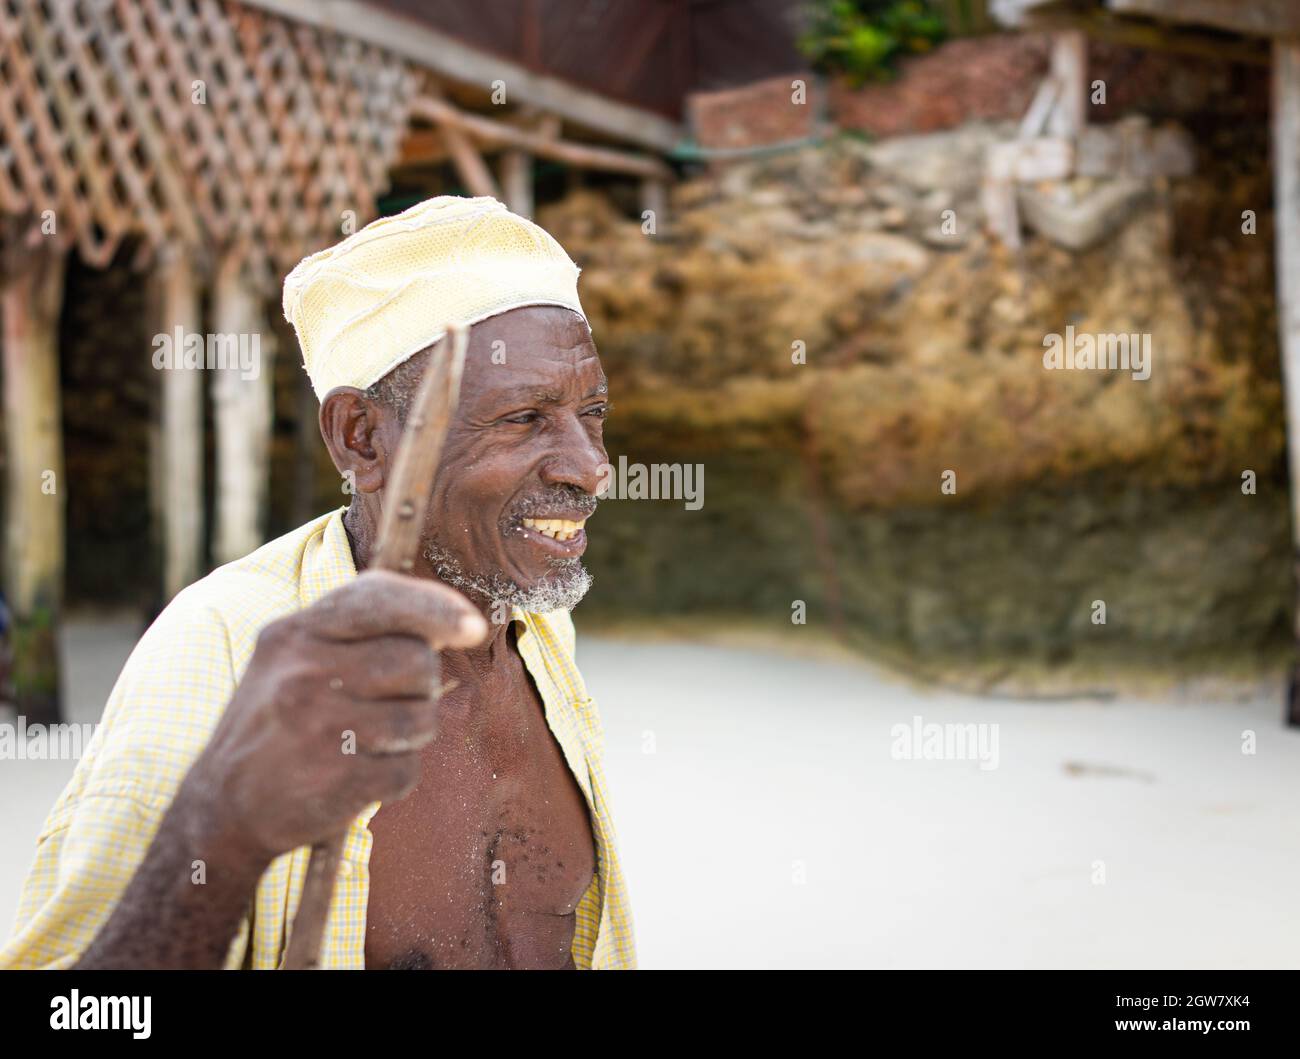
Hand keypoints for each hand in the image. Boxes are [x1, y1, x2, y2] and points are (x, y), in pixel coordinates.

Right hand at [186, 571, 486, 862]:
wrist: (222, 806)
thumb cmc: (281, 721)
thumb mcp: (294, 658)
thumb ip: (360, 631)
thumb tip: (453, 622)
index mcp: (292, 633)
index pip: (377, 598)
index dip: (436, 608)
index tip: (475, 628)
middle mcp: (301, 673)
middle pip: (417, 660)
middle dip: (423, 684)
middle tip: (394, 702)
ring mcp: (317, 728)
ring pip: (422, 717)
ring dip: (412, 734)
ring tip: (370, 741)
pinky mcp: (334, 780)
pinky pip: (407, 770)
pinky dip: (394, 777)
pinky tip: (357, 776)